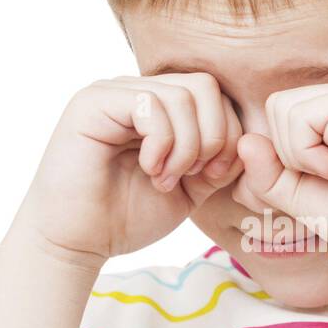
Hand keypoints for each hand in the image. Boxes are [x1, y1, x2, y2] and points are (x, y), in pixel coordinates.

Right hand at [11, 73, 245, 261]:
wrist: (77, 241)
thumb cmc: (126, 216)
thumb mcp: (190, 189)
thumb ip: (219, 162)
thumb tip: (250, 140)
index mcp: (161, 107)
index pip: (215, 95)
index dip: (228, 135)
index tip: (209, 176)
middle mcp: (138, 91)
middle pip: (205, 86)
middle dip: (213, 137)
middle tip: (191, 175)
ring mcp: (114, 92)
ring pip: (182, 95)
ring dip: (185, 146)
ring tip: (164, 177)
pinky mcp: (93, 102)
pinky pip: (150, 104)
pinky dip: (161, 142)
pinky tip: (148, 169)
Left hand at [231, 75, 327, 258]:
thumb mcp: (301, 195)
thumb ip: (268, 171)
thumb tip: (243, 142)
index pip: (284, 111)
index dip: (288, 155)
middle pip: (277, 105)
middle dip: (290, 154)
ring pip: (282, 110)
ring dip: (300, 157)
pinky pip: (297, 121)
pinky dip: (309, 157)